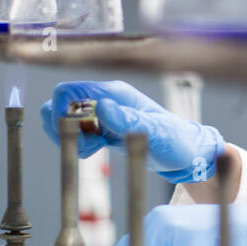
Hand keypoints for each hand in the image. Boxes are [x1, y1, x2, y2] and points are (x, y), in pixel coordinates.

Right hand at [40, 80, 223, 183]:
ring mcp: (103, 113)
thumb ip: (127, 120)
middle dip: (61, 126)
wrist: (187, 154)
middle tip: (86, 144)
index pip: (67, 91)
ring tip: (91, 148)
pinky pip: (74, 131)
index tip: (79, 134)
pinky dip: (76, 142)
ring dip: (67, 135)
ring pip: (63, 117)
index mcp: (114, 93)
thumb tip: (101, 107)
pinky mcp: (103, 128)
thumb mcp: (155, 133)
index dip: (61, 112)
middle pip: (59, 103)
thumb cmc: (176, 140)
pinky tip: (94, 150)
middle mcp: (105, 99)